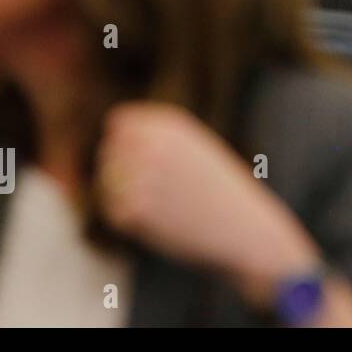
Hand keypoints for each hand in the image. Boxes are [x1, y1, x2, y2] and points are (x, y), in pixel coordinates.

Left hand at [96, 102, 320, 308]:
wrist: (244, 229)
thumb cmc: (222, 192)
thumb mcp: (196, 150)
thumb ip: (159, 138)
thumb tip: (114, 134)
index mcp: (170, 125)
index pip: (118, 123)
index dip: (125, 144)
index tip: (145, 165)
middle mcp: (153, 144)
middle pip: (108, 153)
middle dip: (121, 172)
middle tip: (154, 194)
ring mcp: (142, 175)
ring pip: (108, 184)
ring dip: (125, 198)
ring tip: (161, 209)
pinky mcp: (136, 208)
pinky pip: (115, 213)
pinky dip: (132, 222)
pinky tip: (161, 224)